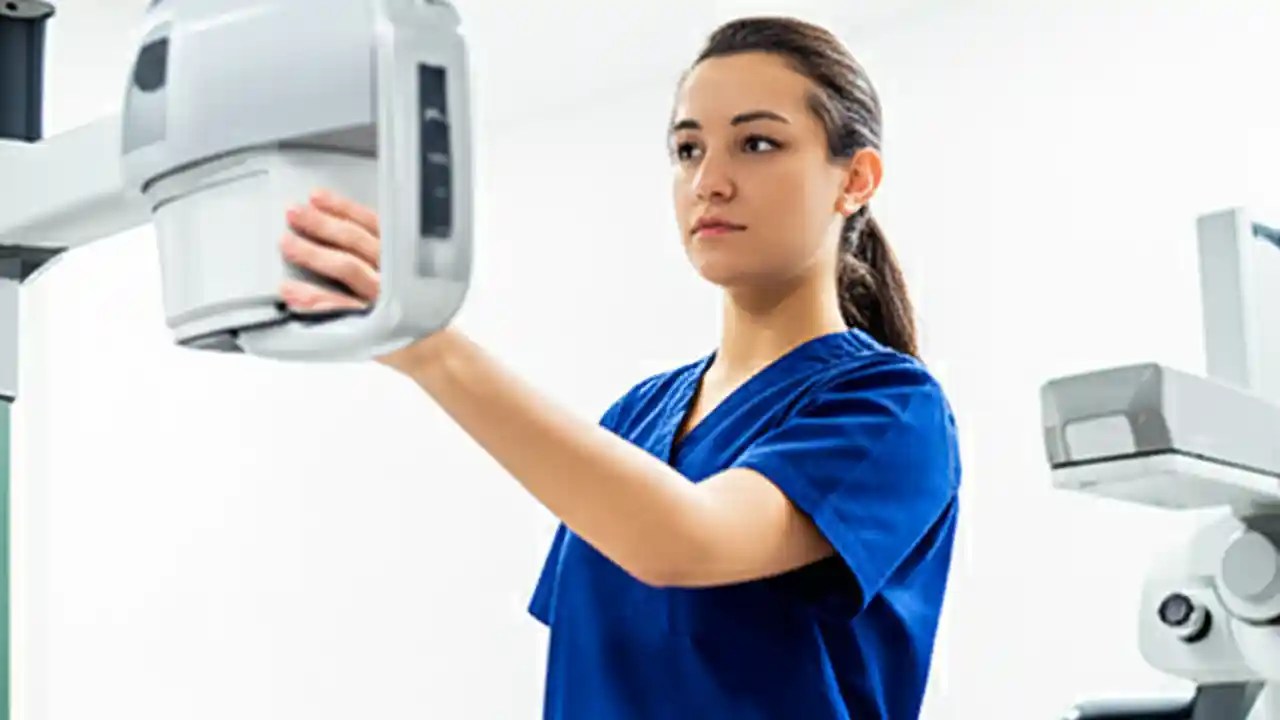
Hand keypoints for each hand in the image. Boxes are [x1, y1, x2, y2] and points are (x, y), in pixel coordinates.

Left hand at [280, 188, 434, 371]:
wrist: (433, 350)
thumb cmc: (413, 310)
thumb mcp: (405, 274)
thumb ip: (380, 253)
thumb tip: (340, 228)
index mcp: (402, 257)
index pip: (371, 224)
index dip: (343, 208)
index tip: (316, 197)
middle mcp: (394, 274)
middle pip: (356, 241)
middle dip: (322, 224)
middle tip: (293, 213)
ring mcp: (382, 298)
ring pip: (347, 268)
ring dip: (314, 254)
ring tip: (287, 244)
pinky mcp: (372, 324)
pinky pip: (340, 308)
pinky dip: (315, 299)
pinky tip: (292, 292)